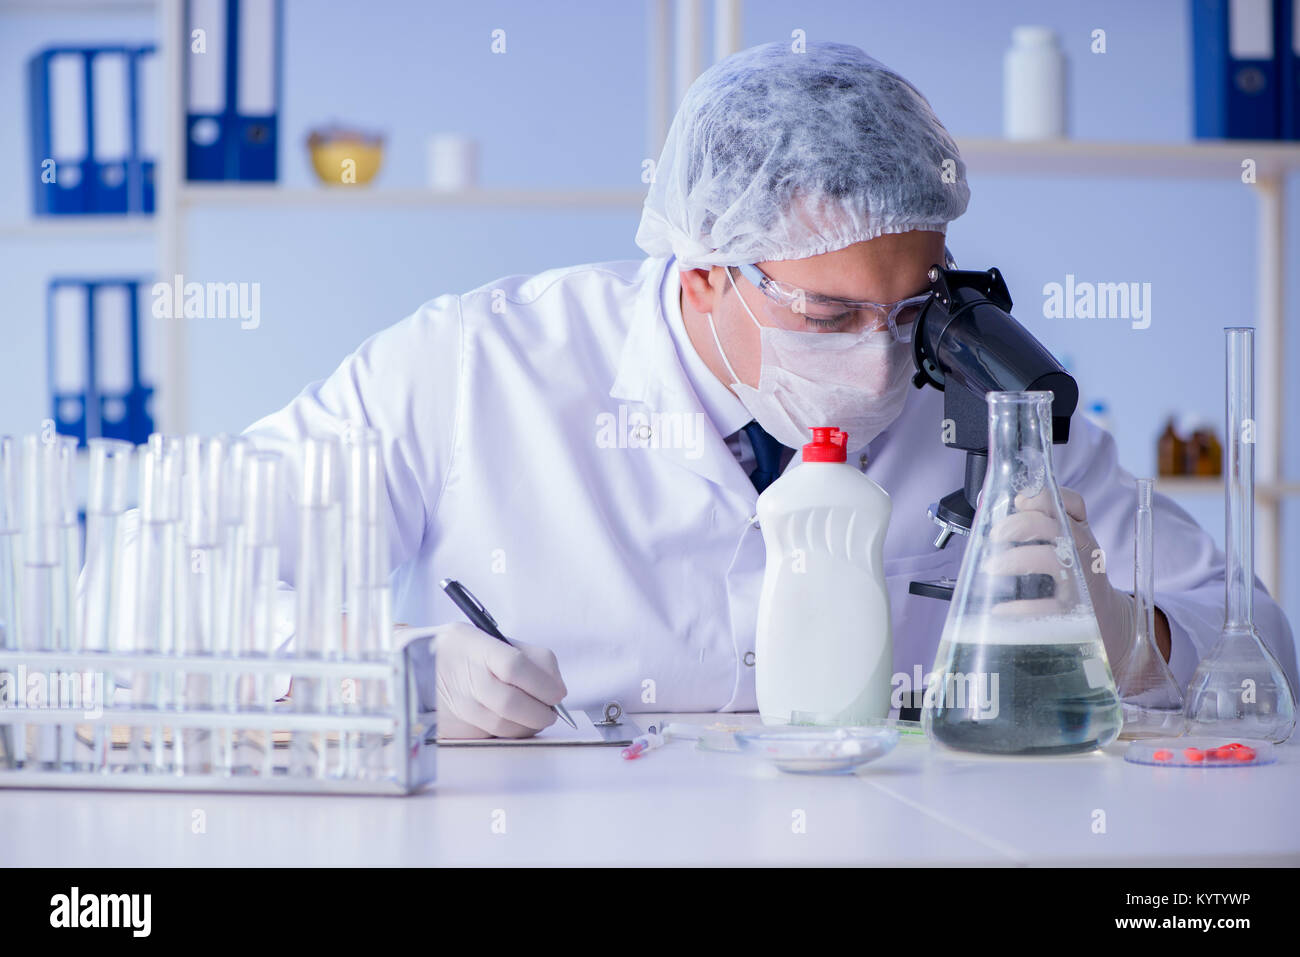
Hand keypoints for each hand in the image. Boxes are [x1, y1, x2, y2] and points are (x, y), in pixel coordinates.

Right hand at [432, 623, 567, 738]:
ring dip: (529, 726)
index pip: (515, 666)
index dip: (543, 683)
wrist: (416, 666)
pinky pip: (493, 736)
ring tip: (535, 715)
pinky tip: (513, 721)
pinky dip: (510, 732)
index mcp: (474, 646)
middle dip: (540, 712)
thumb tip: (556, 689)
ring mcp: (455, 705)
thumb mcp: (494, 638)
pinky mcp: (453, 728)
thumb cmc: (468, 651)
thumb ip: (531, 657)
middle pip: (510, 703)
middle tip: (551, 711)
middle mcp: (461, 676)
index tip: (557, 693)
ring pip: (503, 727)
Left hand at [983, 486, 1134, 666]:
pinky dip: (1022, 608)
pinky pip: (1049, 607)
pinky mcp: (1074, 613)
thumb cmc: (1075, 573)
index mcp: (1078, 533)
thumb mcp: (1066, 542)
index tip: (1018, 501)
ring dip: (1017, 559)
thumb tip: (1010, 500)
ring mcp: (1079, 582)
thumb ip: (1041, 521)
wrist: (1107, 616)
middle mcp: (1082, 553)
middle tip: (995, 536)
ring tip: (991, 567)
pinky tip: (1000, 609)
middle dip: (1022, 525)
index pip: (1070, 503)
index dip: (1044, 497)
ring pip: (1052, 560)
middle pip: (1057, 527)